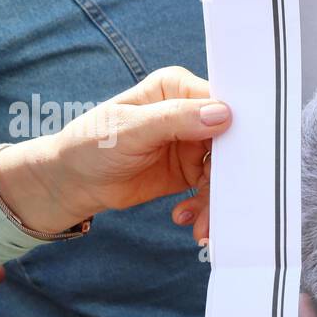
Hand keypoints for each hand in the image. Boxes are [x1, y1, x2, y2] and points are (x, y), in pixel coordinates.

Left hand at [0, 67, 230, 242]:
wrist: (73, 183)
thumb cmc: (91, 144)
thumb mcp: (130, 130)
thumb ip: (175, 120)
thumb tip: (223, 114)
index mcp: (177, 89)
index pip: (221, 103)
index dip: (238, 130)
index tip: (244, 160)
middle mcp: (190, 113)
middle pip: (229, 142)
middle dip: (227, 177)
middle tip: (221, 206)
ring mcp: (193, 143)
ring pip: (223, 171)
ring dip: (215, 201)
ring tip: (201, 227)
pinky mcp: (191, 172)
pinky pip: (211, 190)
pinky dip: (204, 208)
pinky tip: (184, 218)